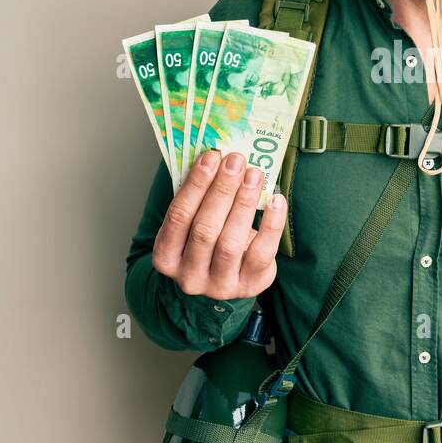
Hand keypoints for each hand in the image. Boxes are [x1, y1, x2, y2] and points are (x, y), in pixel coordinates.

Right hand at [151, 149, 285, 300]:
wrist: (227, 279)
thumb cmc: (207, 242)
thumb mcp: (194, 226)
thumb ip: (199, 199)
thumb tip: (218, 158)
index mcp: (166, 258)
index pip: (178, 217)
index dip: (195, 185)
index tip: (211, 156)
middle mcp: (189, 277)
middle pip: (204, 229)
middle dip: (222, 190)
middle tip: (236, 161)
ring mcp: (219, 286)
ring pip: (231, 242)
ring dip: (244, 203)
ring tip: (254, 175)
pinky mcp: (249, 286)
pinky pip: (261, 253)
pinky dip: (270, 224)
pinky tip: (275, 200)